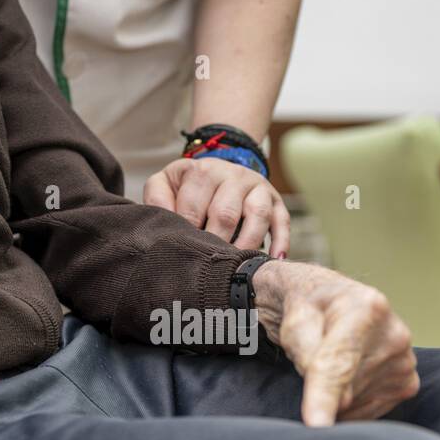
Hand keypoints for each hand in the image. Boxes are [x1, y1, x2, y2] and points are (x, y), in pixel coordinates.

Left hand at [144, 157, 290, 255]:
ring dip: (246, 245)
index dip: (187, 234)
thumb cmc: (189, 187)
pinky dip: (280, 241)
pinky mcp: (276, 200)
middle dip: (216, 244)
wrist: (220, 170)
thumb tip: (160, 224)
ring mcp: (257, 186)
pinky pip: (282, 221)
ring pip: (257, 215)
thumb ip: (157, 199)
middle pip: (225, 214)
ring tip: (235, 268)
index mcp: (201, 171)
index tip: (183, 254)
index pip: (192, 207)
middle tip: (207, 269)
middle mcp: (232, 174)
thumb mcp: (167, 184)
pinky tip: (273, 258)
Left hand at [253, 260, 418, 425]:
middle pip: (345, 390)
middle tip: (314, 362)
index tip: (316, 425)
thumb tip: (337, 402)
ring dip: (336, 396)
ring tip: (335, 364)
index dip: (324, 396)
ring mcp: (405, 362)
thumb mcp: (295, 325)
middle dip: (321, 389)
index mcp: (366, 310)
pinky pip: (368, 412)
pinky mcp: (408, 385)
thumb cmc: (311, 314)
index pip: (340, 363)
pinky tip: (347, 380)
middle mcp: (394, 335)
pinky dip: (350, 406)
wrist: (333, 306)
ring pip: (354, 405)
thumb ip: (309, 358)